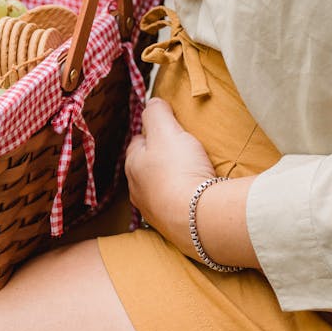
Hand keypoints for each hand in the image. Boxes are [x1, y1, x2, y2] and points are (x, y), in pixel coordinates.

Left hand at [125, 98, 215, 254]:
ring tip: (194, 174)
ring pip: (161, 189)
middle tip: (184, 152)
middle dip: (162, 159)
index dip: (153, 132)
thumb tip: (152, 103)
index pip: (138, 142)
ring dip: (174, 182)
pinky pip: (177, 208)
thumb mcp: (166, 131)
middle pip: (149, 167)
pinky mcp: (173, 227)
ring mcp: (154, 212)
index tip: (169, 130)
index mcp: (133, 165)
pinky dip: (185, 201)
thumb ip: (157, 113)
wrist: (197, 218)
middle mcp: (138, 190)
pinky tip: (198, 197)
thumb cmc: (179, 170)